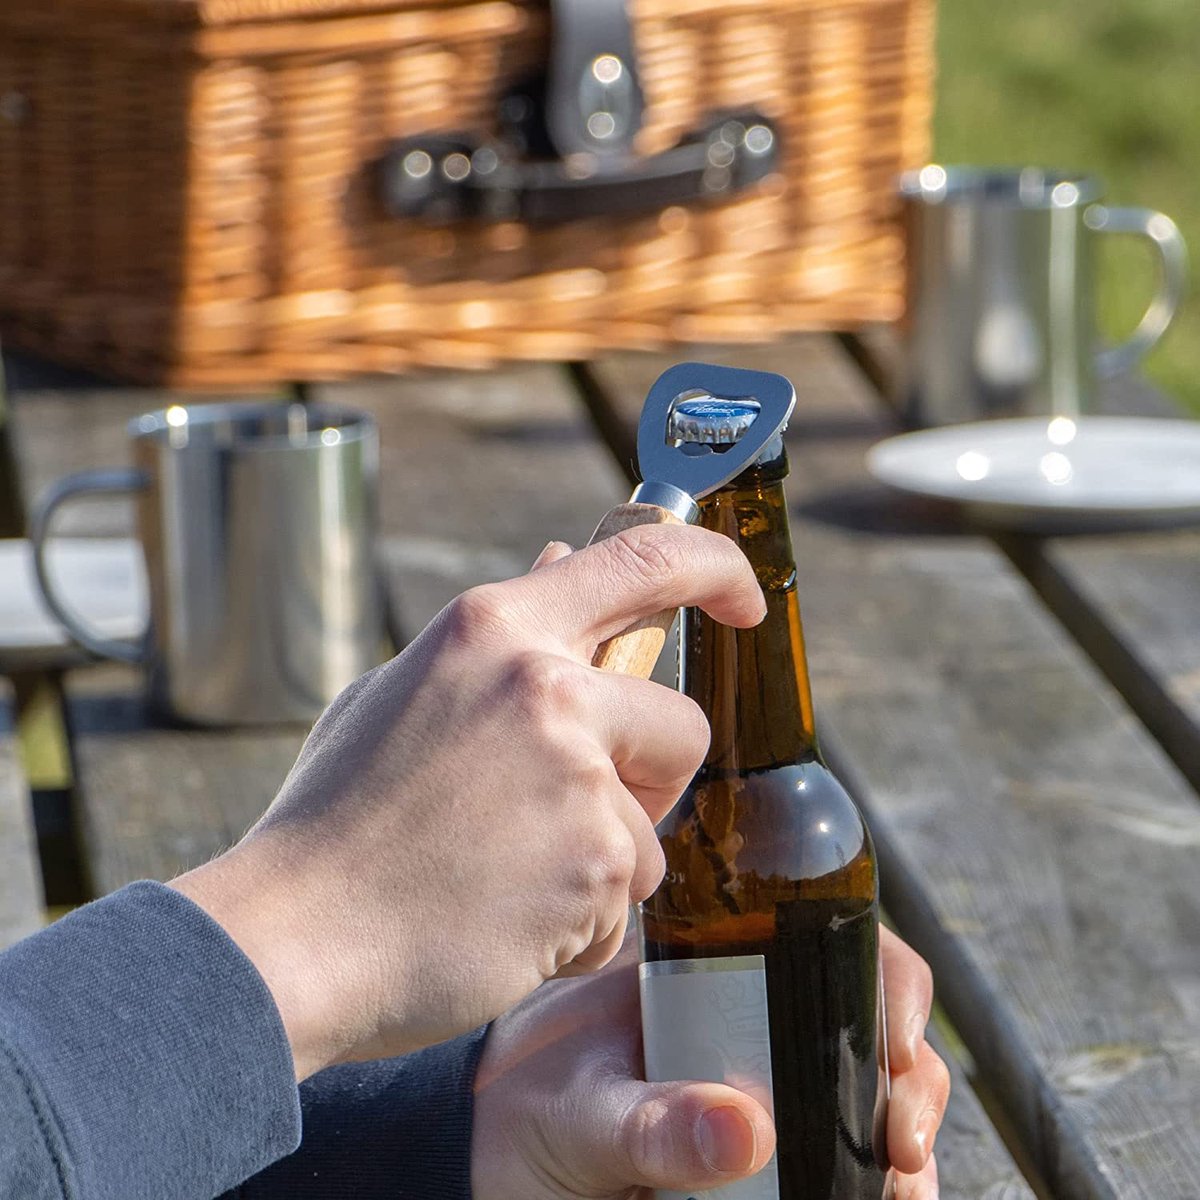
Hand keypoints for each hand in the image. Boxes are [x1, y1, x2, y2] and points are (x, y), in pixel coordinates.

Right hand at [170, 524, 764, 1078]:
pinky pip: (623, 900)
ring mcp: (575, 776)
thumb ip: (498, 634)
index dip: (717, 569)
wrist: (293, 937)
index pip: (646, 560)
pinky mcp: (595, 865)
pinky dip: (579, 925)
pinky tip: (501, 925)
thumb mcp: (403, 692)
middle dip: (652, 776)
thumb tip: (563, 558)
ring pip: (652, 828)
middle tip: (579, 815)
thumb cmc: (338, 818)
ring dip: (601, 865)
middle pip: (681, 724)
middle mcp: (545, 688)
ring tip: (504, 881)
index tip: (744, 598)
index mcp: (495, 628)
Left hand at [472, 926, 949, 1199]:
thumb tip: (746, 1132)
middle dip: (909, 1077)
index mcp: (710, 972)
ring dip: (902, 1141)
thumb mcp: (578, 1111)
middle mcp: (750, 1021)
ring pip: (866, 1093)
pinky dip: (872, 1179)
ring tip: (902, 1186)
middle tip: (904, 1140)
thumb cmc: (520, 1110)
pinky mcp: (760, 1151)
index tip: (898, 1047)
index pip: (824, 942)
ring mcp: (760, 1083)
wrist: (483, 1163)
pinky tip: (881, 1199)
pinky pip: (834, 1155)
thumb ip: (648, 1123)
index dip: (885, 983)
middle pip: (866, 1023)